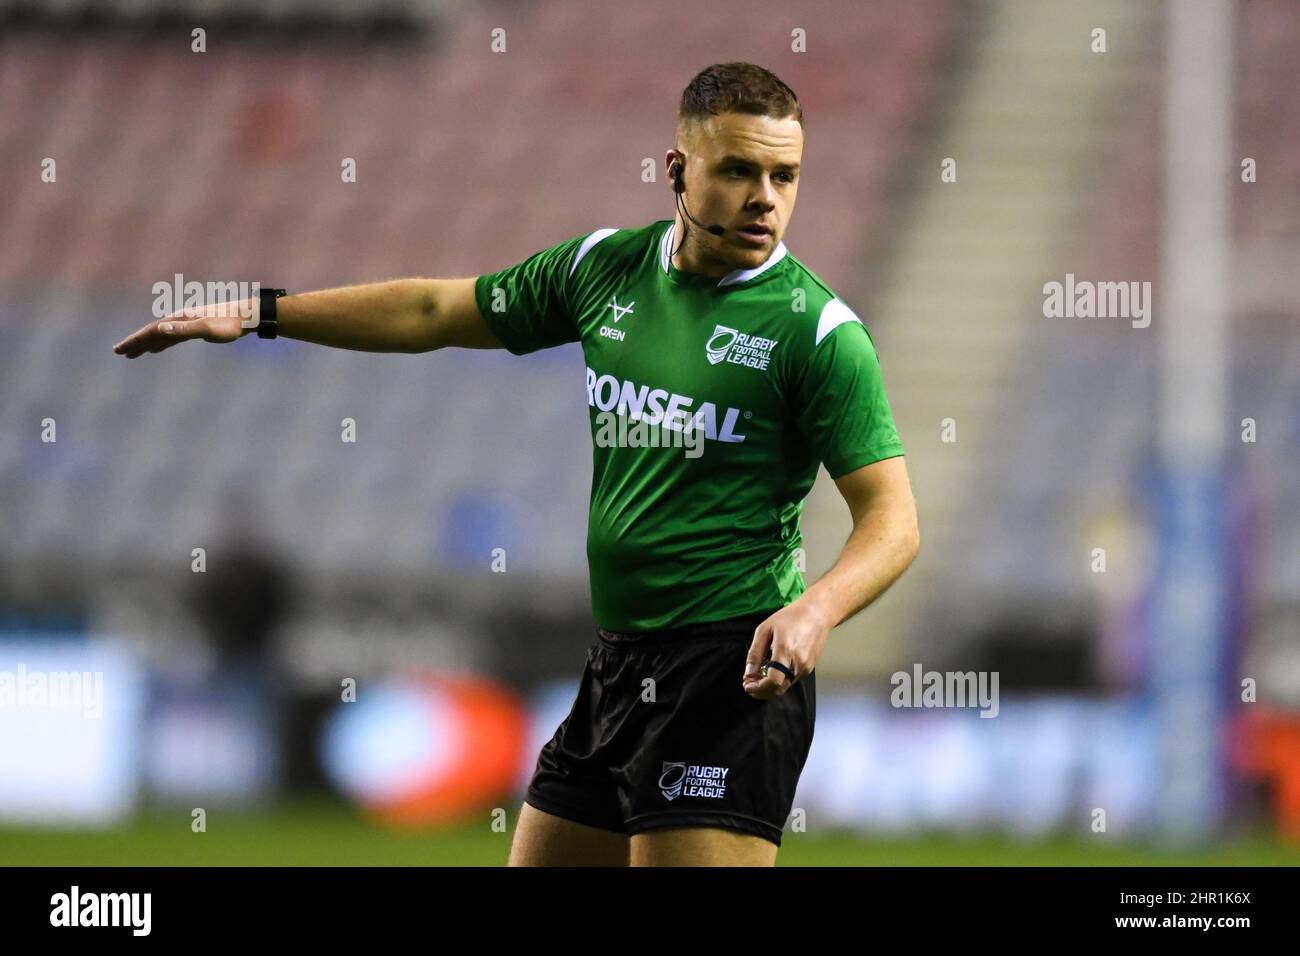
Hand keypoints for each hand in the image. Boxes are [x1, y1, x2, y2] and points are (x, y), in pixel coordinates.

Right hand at [113, 298, 256, 357]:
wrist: (246, 317)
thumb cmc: (229, 324)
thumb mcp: (206, 329)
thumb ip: (184, 329)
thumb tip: (160, 328)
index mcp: (178, 320)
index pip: (150, 331)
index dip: (134, 341)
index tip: (119, 350)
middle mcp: (179, 320)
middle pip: (151, 333)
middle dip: (134, 343)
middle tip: (118, 352)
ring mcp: (186, 324)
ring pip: (160, 336)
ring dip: (145, 344)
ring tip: (131, 354)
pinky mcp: (194, 329)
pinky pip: (171, 338)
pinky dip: (160, 343)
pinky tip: (155, 349)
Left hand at [741, 599, 834, 699]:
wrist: (817, 614)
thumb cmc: (790, 618)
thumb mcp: (765, 629)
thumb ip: (755, 653)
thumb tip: (749, 673)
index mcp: (786, 652)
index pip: (773, 682)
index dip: (758, 688)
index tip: (746, 685)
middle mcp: (798, 663)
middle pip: (778, 690)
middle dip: (761, 691)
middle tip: (749, 683)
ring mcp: (806, 667)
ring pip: (785, 686)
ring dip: (769, 685)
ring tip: (758, 675)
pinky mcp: (810, 668)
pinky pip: (791, 679)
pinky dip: (779, 679)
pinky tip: (772, 669)